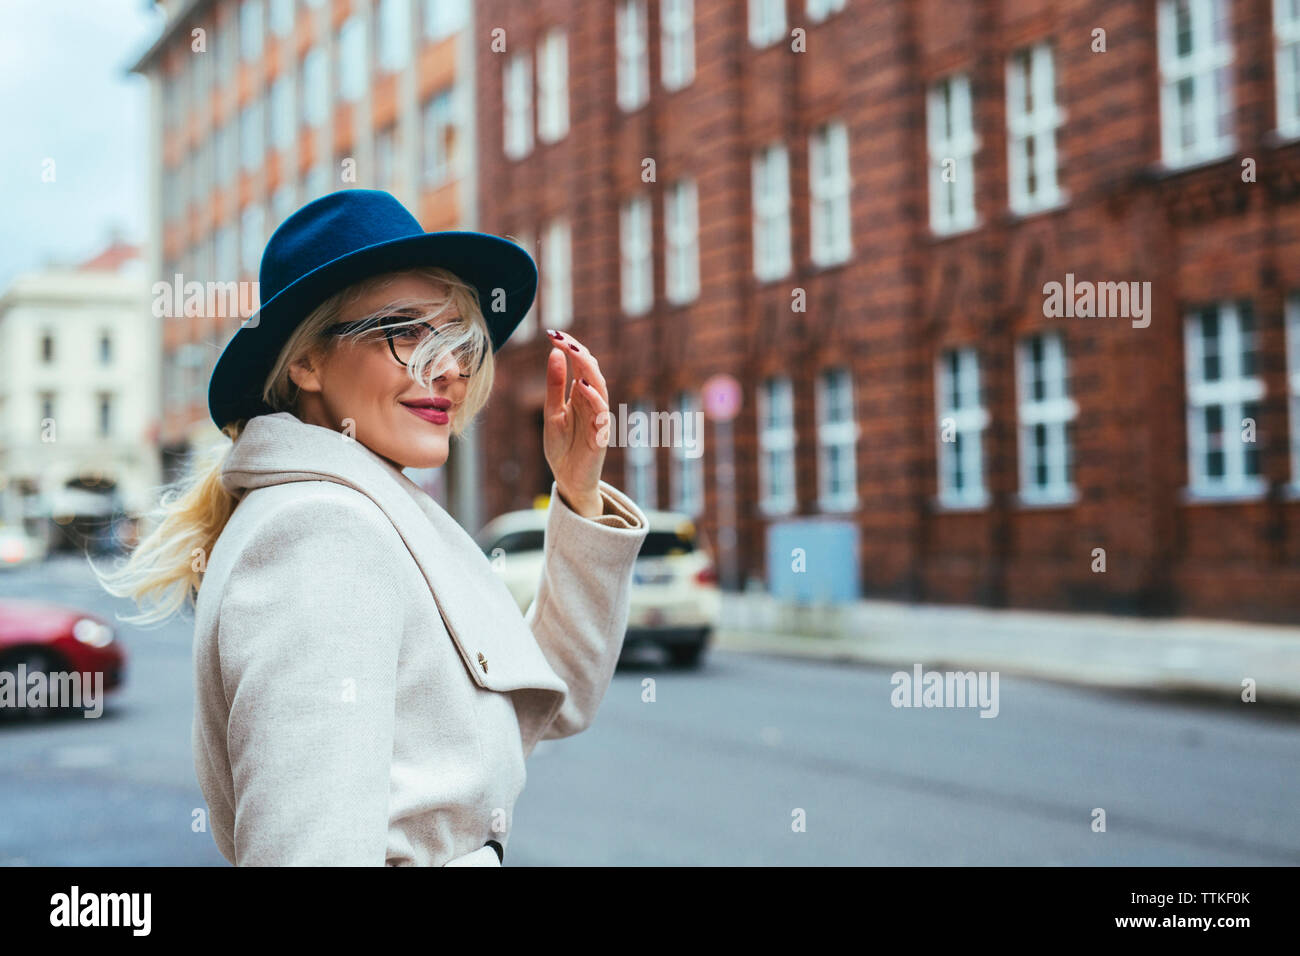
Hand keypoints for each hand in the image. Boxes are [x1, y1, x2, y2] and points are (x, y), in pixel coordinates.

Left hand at [542, 329, 608, 517]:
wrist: (568, 480)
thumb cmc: (562, 447)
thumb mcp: (551, 412)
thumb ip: (554, 385)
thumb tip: (555, 353)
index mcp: (580, 395)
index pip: (580, 365)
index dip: (569, 348)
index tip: (552, 333)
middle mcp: (592, 403)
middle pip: (591, 371)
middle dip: (578, 352)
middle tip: (563, 337)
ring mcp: (598, 419)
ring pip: (599, 388)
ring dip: (588, 370)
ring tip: (575, 353)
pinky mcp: (599, 437)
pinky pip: (600, 414)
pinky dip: (593, 399)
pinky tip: (582, 386)